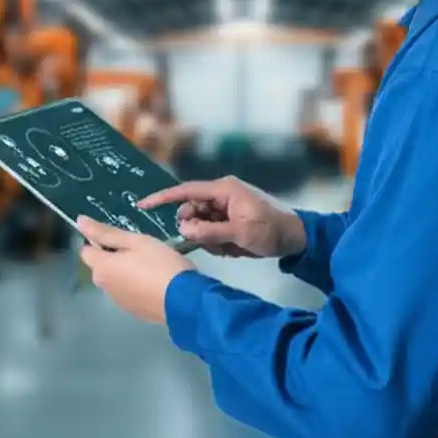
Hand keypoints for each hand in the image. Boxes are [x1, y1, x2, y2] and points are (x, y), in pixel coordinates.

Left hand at [76, 216, 195, 324]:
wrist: (183, 300)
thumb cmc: (160, 264)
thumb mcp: (136, 241)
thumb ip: (106, 232)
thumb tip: (80, 221)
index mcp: (102, 267)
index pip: (85, 250)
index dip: (98, 240)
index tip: (120, 237)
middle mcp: (104, 286)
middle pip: (101, 266)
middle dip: (113, 257)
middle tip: (140, 250)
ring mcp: (118, 301)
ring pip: (115, 280)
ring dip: (124, 272)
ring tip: (150, 266)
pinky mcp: (132, 311)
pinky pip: (127, 292)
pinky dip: (134, 286)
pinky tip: (153, 283)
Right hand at [137, 176, 305, 259]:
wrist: (296, 238)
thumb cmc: (271, 230)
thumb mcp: (240, 233)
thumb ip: (210, 231)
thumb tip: (183, 228)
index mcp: (224, 190)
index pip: (186, 191)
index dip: (163, 198)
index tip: (142, 205)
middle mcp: (222, 194)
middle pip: (192, 210)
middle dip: (196, 229)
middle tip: (213, 243)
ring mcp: (226, 207)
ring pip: (201, 224)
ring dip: (209, 239)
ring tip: (230, 247)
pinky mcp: (230, 219)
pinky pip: (212, 231)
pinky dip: (218, 242)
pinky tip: (234, 247)